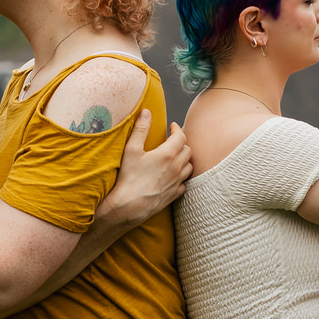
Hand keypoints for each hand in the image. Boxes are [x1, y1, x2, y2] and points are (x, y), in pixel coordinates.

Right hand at [97, 112, 192, 226]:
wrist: (129, 206)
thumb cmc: (129, 178)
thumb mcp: (131, 150)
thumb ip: (140, 129)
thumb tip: (146, 112)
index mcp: (168, 154)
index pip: (181, 136)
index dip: (177, 129)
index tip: (172, 126)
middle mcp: (177, 167)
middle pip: (188, 150)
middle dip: (182, 142)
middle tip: (174, 140)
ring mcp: (177, 182)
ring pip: (190, 166)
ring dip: (185, 159)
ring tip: (176, 156)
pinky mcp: (174, 194)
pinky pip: (185, 183)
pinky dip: (182, 176)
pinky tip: (174, 176)